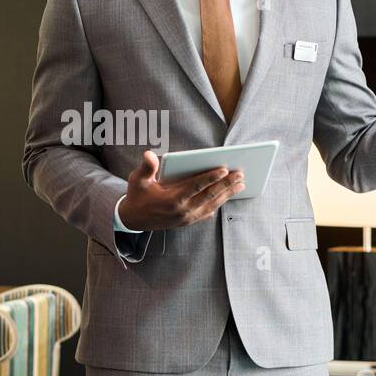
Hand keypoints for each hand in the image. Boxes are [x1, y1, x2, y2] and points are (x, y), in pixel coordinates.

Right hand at [117, 150, 245, 230]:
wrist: (133, 219)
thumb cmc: (137, 195)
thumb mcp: (137, 180)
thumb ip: (146, 167)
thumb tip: (149, 154)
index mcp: (172, 200)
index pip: (196, 187)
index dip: (211, 177)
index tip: (225, 169)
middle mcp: (182, 211)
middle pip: (209, 196)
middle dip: (226, 184)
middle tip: (240, 174)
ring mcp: (187, 218)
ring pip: (212, 205)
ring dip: (227, 194)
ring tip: (241, 184)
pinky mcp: (188, 221)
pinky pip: (207, 212)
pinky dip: (219, 203)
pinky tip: (228, 196)